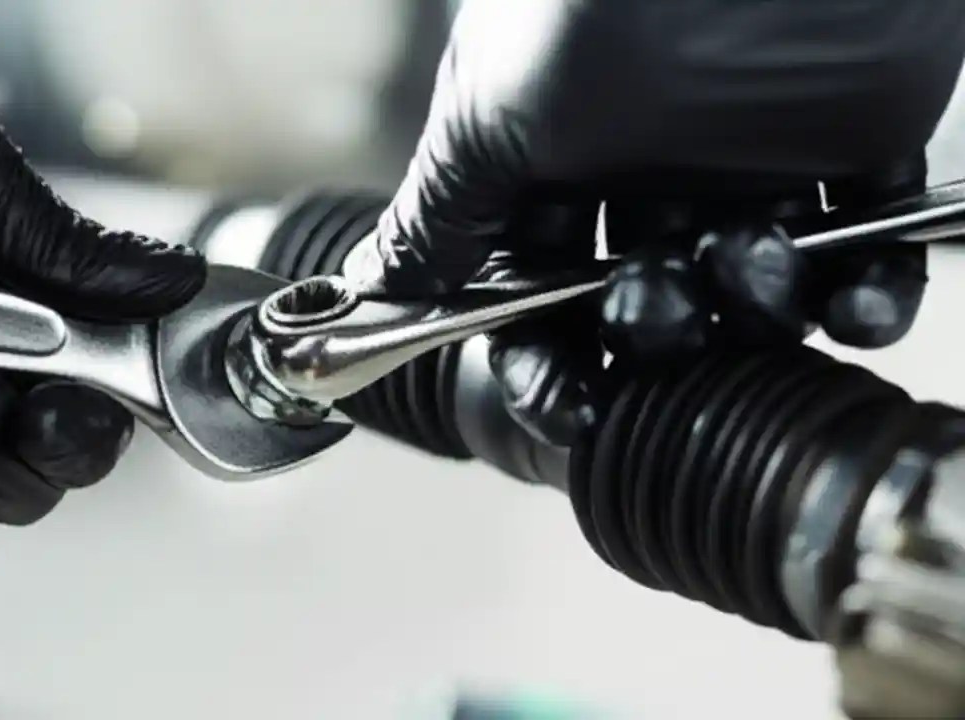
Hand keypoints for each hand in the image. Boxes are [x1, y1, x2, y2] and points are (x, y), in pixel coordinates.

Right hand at [346, 0, 964, 445]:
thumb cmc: (606, 1)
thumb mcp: (491, 114)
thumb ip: (437, 214)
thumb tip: (373, 285)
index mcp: (548, 158)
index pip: (533, 290)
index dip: (545, 357)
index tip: (564, 405)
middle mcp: (638, 166)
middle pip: (638, 304)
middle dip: (649, 334)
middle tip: (661, 324)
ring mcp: (741, 159)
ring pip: (744, 290)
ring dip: (752, 306)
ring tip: (756, 258)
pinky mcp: (847, 145)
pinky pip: (863, 252)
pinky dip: (865, 295)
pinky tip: (854, 299)